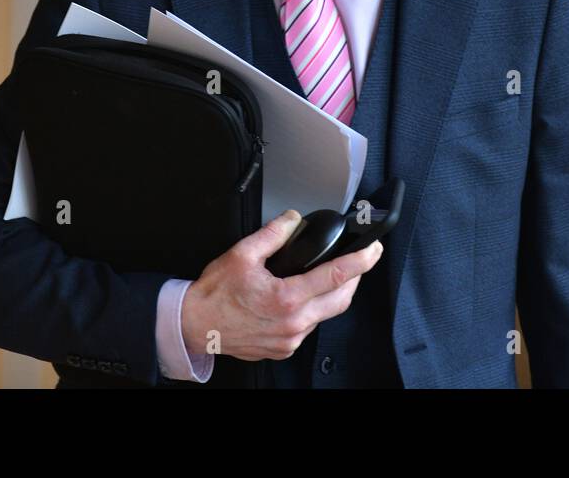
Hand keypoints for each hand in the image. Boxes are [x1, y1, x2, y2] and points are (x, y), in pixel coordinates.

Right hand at [180, 209, 382, 360]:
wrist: (195, 325)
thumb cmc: (214, 295)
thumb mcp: (242, 254)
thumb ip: (273, 234)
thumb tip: (292, 219)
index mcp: (286, 298)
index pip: (336, 276)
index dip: (361, 261)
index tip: (373, 250)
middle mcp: (293, 323)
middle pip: (341, 299)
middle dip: (356, 278)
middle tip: (361, 260)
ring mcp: (289, 339)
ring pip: (326, 315)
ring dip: (334, 294)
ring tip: (332, 275)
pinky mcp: (284, 349)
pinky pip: (310, 327)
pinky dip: (314, 310)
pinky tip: (306, 297)